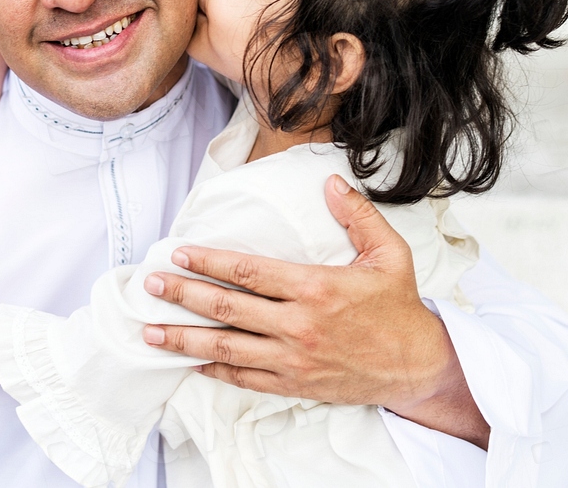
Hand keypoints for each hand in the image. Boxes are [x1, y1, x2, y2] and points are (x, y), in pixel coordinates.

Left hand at [142, 174, 489, 448]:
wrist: (417, 366)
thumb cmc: (399, 308)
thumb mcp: (388, 253)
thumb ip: (357, 215)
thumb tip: (330, 182)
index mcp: (315, 288)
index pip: (248, 272)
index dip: (209, 262)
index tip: (179, 253)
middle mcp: (298, 325)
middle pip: (227, 308)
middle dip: (183, 295)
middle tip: (150, 285)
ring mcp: (293, 359)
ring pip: (226, 347)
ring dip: (184, 338)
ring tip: (150, 330)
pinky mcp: (294, 384)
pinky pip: (244, 378)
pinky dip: (214, 370)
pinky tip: (190, 362)